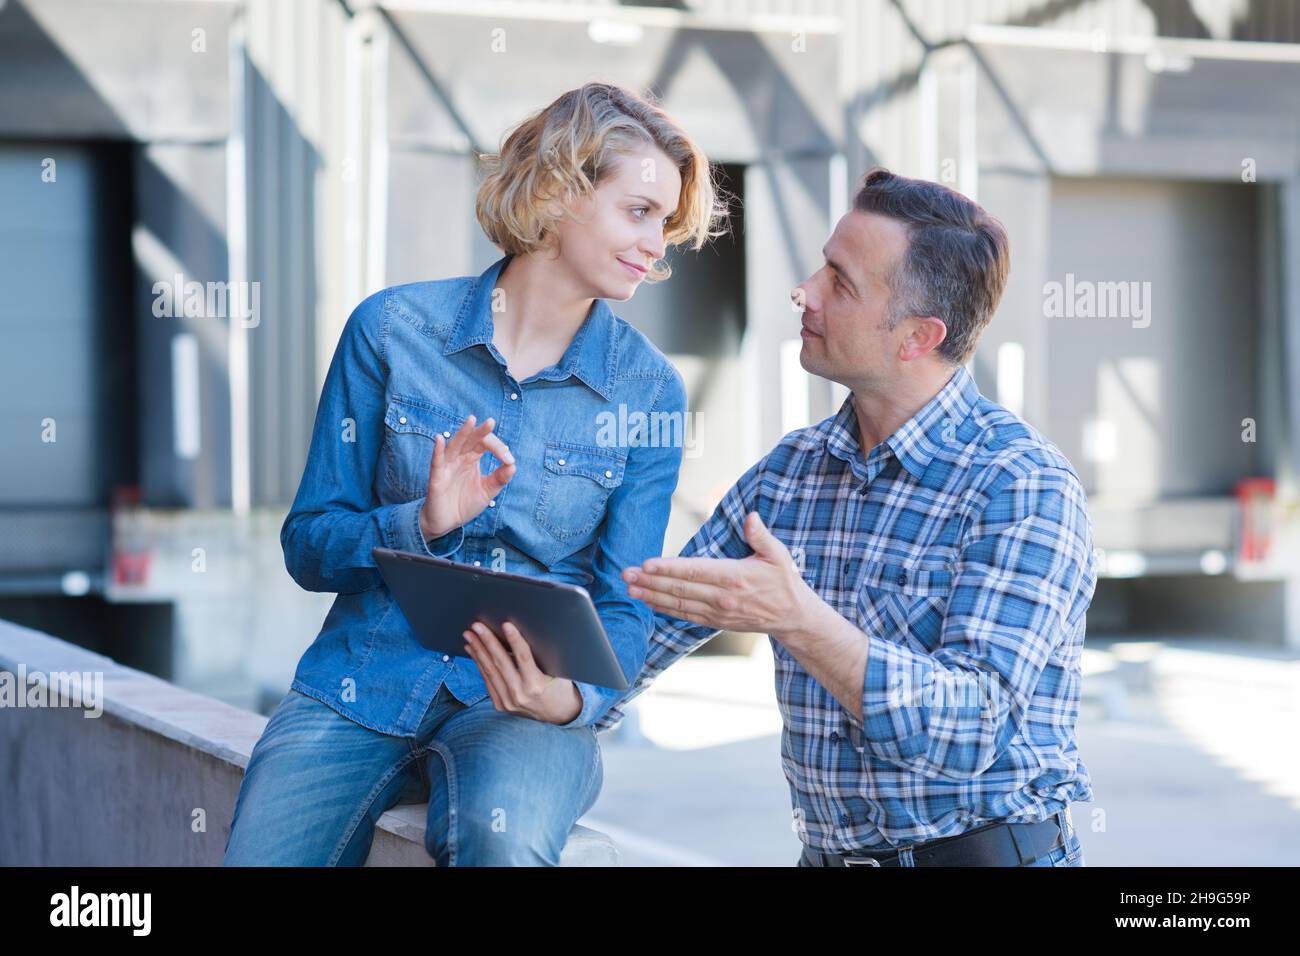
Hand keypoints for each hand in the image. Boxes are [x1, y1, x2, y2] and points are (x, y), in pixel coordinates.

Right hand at [420, 415, 515, 539]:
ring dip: (462, 433)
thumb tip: (513, 465)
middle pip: (470, 440)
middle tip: (491, 421)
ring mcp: (447, 466)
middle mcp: (459, 458)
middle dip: (481, 431)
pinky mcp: (436, 478)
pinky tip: (439, 439)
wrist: (446, 522)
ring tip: (471, 420)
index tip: (509, 460)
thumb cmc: (464, 503)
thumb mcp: (487, 491)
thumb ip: (499, 479)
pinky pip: (436, 462)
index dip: (498, 449)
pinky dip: (438, 451)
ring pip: (454, 445)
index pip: (484, 444)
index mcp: (472, 458)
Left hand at [462, 619, 582, 724]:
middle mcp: (520, 694)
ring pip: (490, 671)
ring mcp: (508, 701)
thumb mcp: (557, 671)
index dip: (514, 639)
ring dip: (478, 651)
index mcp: (537, 685)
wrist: (557, 714)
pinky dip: (479, 664)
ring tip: (469, 636)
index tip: (505, 624)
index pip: (523, 657)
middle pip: (501, 663)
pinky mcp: (500, 705)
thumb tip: (520, 633)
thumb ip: (540, 656)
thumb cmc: (559, 687)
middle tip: (477, 626)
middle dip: (487, 641)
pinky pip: (487, 680)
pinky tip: (473, 651)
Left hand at [622, 511, 827, 644]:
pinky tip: (648, 602)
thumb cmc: (784, 582)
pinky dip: (665, 609)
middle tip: (626, 574)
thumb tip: (751, 516)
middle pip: (680, 589)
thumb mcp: (778, 555)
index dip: (669, 569)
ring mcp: (718, 612)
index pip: (695, 572)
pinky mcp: (715, 622)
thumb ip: (761, 536)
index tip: (647, 564)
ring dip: (651, 596)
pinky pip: (685, 615)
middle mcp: (723, 598)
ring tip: (629, 588)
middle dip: (650, 582)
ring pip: (678, 604)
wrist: (793, 617)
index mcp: (735, 577)